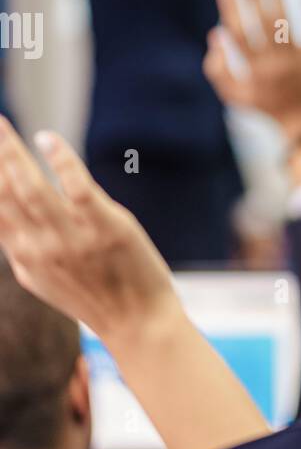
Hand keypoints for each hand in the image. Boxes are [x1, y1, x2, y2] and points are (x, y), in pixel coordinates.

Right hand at [0, 121, 177, 347]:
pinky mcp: (105, 225)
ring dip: (12, 153)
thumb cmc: (93, 295)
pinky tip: (47, 139)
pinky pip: (76, 186)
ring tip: (1, 125)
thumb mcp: (44, 278)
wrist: (138, 323)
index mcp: (24, 256)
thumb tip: (6, 218)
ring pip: (31, 187)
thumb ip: (23, 247)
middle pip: (4, 194)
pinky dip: (60, 161)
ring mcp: (72, 237)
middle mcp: (40, 246)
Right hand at [204, 0, 300, 142]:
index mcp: (251, 71)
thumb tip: (215, 33)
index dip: (231, 5)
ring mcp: (297, 61)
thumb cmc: (265, 105)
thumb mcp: (234, 95)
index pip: (237, 32)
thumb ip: (218, 68)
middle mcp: (273, 64)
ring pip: (285, 22)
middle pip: (260, 22)